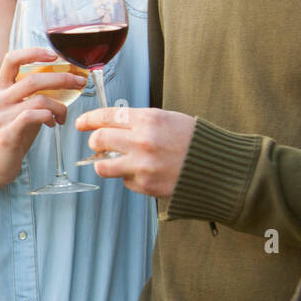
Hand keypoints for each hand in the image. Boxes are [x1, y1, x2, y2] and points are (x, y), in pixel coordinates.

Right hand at [0, 48, 88, 189]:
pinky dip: (49, 116)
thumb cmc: (11, 137)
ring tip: (63, 115)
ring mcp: (1, 116)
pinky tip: (52, 122)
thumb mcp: (19, 110)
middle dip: (62, 78)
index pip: (11, 59)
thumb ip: (33, 96)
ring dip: (59, 105)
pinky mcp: (8, 132)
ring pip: (39, 99)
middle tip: (79, 82)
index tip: (54, 55)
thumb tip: (63, 83)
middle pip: (33, 79)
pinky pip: (34, 116)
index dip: (33, 53)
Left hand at [74, 107, 197, 196]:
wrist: (219, 168)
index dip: (89, 120)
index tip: (82, 124)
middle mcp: (142, 141)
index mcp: (148, 119)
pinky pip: (125, 181)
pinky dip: (129, 177)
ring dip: (104, 164)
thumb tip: (114, 127)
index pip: (106, 116)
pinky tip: (144, 173)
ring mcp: (142, 165)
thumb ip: (140, 122)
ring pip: (103, 166)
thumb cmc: (195, 141)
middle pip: (99, 140)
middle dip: (95, 142)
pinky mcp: (146, 185)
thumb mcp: (169, 119)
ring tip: (114, 162)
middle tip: (98, 144)